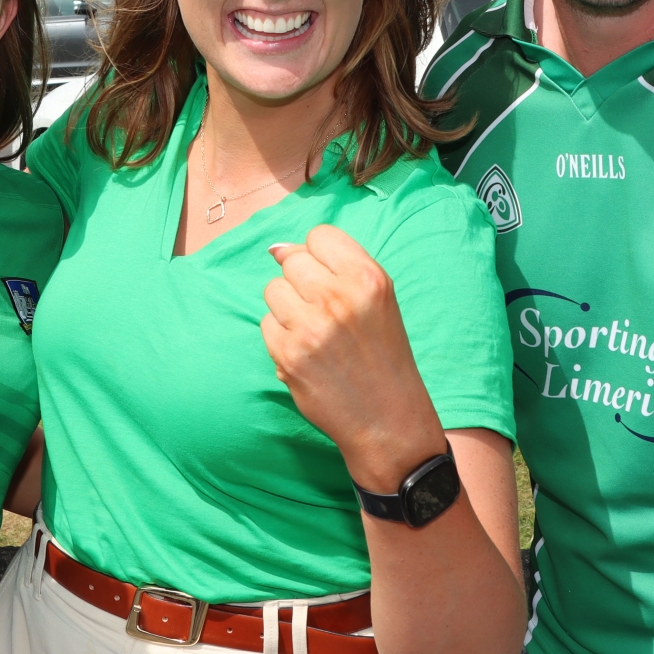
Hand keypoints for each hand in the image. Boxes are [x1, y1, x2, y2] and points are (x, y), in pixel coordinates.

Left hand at [263, 225, 446, 492]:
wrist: (387, 418)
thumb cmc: (383, 354)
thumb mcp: (378, 300)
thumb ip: (336, 267)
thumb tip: (277, 249)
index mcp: (367, 278)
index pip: (319, 235)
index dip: (320, 256)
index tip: (330, 278)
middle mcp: (339, 297)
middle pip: (292, 260)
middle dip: (301, 280)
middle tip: (322, 308)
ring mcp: (311, 327)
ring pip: (273, 290)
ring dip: (287, 307)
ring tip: (314, 330)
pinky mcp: (288, 355)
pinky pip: (266, 323)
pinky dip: (280, 336)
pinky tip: (306, 351)